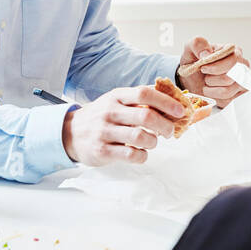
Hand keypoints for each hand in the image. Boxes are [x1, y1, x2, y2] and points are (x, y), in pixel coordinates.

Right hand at [61, 85, 186, 166]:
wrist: (70, 133)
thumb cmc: (102, 116)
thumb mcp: (116, 101)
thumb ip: (140, 100)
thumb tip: (174, 99)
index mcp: (116, 96)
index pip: (144, 93)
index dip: (166, 101)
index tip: (180, 111)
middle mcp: (110, 112)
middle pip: (146, 117)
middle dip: (165, 126)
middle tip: (170, 131)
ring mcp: (104, 132)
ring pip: (140, 137)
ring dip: (154, 142)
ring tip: (152, 142)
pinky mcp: (102, 151)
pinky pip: (131, 155)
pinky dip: (142, 156)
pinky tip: (141, 153)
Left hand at [177, 36, 249, 107]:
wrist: (192, 77)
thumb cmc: (195, 61)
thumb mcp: (191, 48)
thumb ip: (198, 44)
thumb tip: (207, 53)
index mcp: (234, 51)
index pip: (234, 61)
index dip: (216, 67)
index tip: (204, 68)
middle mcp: (242, 66)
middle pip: (231, 77)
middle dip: (212, 79)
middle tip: (205, 76)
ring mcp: (242, 81)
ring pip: (227, 90)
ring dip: (212, 88)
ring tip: (207, 82)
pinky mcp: (237, 95)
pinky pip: (226, 100)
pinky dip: (214, 97)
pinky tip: (211, 90)